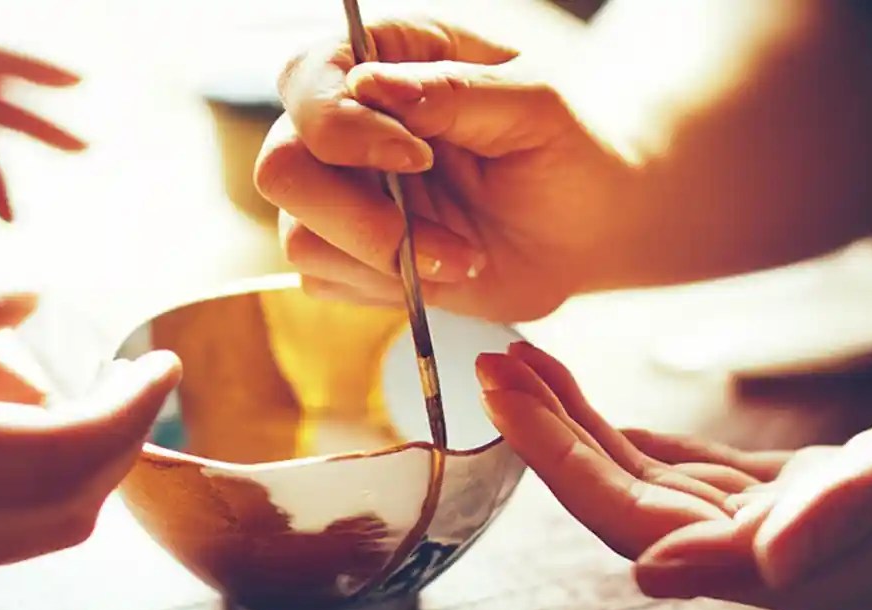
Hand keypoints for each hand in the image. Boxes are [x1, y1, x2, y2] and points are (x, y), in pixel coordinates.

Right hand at [255, 18, 632, 321]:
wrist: (590, 226)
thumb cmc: (569, 148)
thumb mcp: (534, 105)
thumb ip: (453, 91)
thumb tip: (372, 86)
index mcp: (386, 60)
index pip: (308, 80)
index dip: (341, 127)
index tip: (418, 158)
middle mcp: (348, 126)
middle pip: (281, 166)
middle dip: (349, 213)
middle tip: (418, 235)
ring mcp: (343, 194)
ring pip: (299, 236)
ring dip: (381, 259)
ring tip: (460, 256)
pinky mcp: (351, 255)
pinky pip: (325, 280)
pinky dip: (384, 287)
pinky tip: (444, 270)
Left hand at [478, 339, 871, 609]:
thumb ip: (823, 518)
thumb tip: (671, 576)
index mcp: (784, 567)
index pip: (631, 522)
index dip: (556, 462)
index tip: (503, 397)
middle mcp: (773, 558)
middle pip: (626, 500)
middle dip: (554, 434)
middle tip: (497, 362)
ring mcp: (790, 527)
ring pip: (657, 480)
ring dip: (590, 425)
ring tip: (533, 365)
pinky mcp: (810, 495)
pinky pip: (703, 472)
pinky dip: (648, 438)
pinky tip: (610, 416)